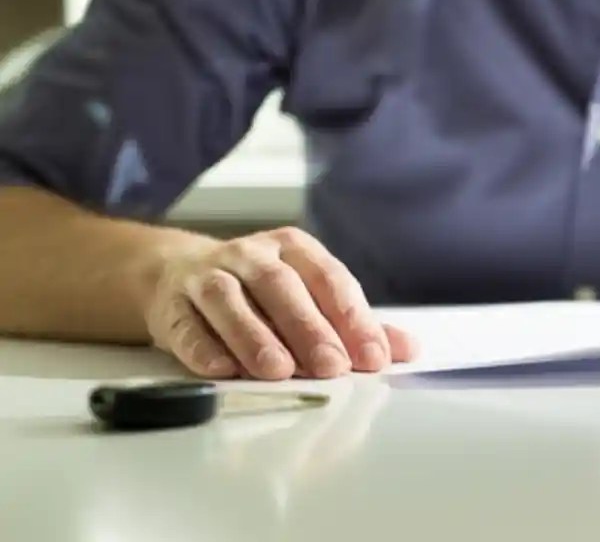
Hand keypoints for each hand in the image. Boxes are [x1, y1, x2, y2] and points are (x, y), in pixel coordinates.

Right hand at [144, 227, 417, 379]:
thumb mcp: (309, 297)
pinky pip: (186, 324)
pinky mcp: (171, 304)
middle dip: (309, 328)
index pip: (330, 280)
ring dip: (254, 337)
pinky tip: (220, 370)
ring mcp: (207, 276)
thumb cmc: (259, 293)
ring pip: (230, 301)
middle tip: (333, 366)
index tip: (373, 357)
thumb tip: (406, 349)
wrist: (176, 273)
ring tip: (278, 371)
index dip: (353, 318)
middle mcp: (251, 256)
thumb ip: (356, 324)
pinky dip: (202, 347)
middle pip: (281, 288)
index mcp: (294, 250)